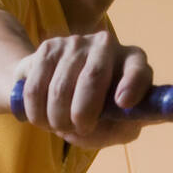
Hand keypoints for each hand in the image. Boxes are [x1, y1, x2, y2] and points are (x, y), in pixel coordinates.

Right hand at [13, 30, 153, 148]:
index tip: (123, 103)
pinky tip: (43, 118)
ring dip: (57, 119)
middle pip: (92, 78)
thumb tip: (133, 118)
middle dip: (82, 114)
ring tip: (61, 126)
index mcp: (133, 62)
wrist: (62, 94)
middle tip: (80, 129)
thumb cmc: (100, 112)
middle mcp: (106, 45)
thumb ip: (128, 124)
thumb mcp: (119, 124)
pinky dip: (36, 113)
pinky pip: (35, 88)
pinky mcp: (48, 48)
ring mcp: (76, 43)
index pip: (137, 70)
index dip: (132, 84)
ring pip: (59, 89)